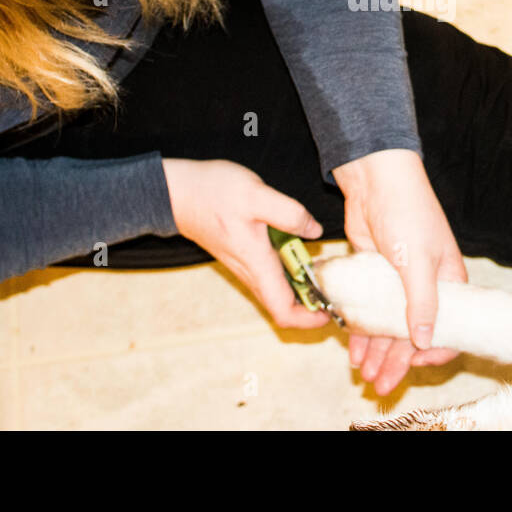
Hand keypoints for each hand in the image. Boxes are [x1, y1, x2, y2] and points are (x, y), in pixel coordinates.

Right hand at [162, 158, 328, 329]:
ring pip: (276, 292)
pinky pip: (269, 277)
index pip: (283, 310)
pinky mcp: (242, 256)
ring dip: (301, 290)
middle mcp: (250, 272)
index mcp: (257, 262)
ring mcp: (244, 266)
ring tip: (323, 270)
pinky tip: (301, 252)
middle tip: (334, 287)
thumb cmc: (212, 192)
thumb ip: (290, 213)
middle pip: (282, 307)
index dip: (308, 319)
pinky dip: (288, 273)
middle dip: (311, 306)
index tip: (329, 309)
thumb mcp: (256, 194)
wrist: (177, 192)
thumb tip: (314, 232)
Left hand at [333, 149, 466, 395]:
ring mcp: (397, 282)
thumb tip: (424, 340)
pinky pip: (368, 311)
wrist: (376, 179)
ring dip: (377, 352)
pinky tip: (352, 349)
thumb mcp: (419, 261)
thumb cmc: (408, 212)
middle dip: (398, 362)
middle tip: (381, 385)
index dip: (435, 350)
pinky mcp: (372, 275)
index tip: (416, 364)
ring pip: (388, 326)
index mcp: (449, 281)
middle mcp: (425, 286)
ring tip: (363, 375)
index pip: (450, 327)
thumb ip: (423, 302)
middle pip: (413, 334)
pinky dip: (362, 331)